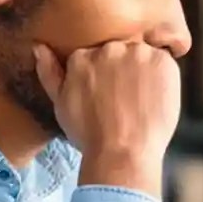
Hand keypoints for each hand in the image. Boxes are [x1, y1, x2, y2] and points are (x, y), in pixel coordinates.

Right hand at [33, 40, 179, 199]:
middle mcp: (108, 48)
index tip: (108, 95)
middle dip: (123, 69)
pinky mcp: (161, 61)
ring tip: (141, 101)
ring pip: (142, 55)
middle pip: (119, 51)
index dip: (105, 76)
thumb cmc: (90, 135)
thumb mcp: (61, 105)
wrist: (122, 154)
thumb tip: (38, 48)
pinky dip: (162, 78)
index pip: (95, 55)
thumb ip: (50, 73)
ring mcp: (136, 53)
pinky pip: (164, 61)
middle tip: (125, 99)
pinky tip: (154, 99)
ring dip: (143, 71)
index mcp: (81, 56)